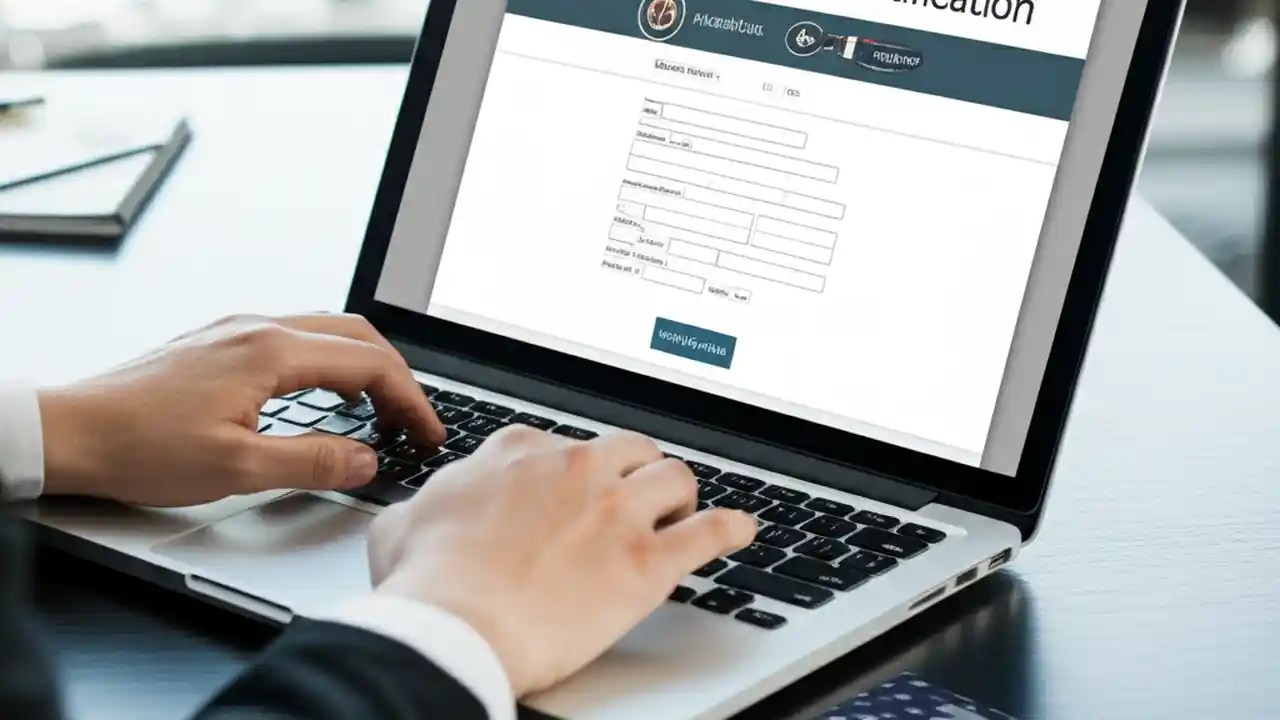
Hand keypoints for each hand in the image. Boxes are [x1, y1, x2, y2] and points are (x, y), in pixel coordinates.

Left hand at [38, 313, 444, 506]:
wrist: (70, 431)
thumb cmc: (140, 447)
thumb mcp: (237, 469)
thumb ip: (314, 462)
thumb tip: (366, 460)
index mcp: (270, 351)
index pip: (369, 363)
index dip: (410, 400)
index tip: (427, 432)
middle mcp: (258, 328)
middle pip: (357, 335)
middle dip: (396, 377)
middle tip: (413, 421)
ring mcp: (237, 330)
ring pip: (327, 332)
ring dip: (363, 367)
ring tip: (379, 412)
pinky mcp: (220, 343)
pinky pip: (296, 338)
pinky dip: (329, 364)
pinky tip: (324, 397)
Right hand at [367, 425, 756, 696]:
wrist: (457, 626)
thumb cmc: (428, 582)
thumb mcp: (404, 523)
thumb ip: (430, 503)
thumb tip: (424, 511)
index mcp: (521, 453)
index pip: (564, 444)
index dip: (571, 472)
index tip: (574, 489)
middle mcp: (576, 468)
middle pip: (630, 449)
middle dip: (634, 472)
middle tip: (632, 498)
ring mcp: (617, 510)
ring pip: (675, 478)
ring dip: (678, 496)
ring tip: (679, 514)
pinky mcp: (648, 559)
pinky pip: (710, 532)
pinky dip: (730, 529)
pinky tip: (740, 530)